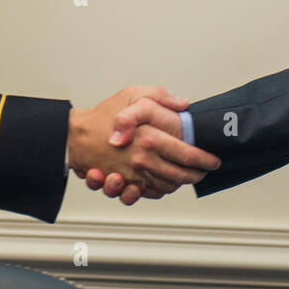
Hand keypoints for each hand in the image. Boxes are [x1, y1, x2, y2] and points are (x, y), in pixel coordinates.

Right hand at [67, 87, 218, 201]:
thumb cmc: (103, 115)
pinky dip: (157, 191)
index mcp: (149, 138)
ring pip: (166, 187)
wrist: (76, 136)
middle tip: (203, 170)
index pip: (187, 155)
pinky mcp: (124, 185)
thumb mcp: (132, 94)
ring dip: (178, 184)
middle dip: (196, 175)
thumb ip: (160, 96)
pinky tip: (162, 182)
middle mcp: (142, 160)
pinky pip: (148, 194)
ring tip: (185, 175)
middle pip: (180, 176)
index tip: (212, 160)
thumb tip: (182, 104)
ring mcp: (133, 176)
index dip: (204, 159)